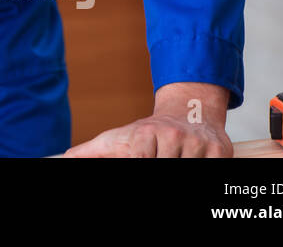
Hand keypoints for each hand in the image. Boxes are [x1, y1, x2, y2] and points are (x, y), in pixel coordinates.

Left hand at [62, 83, 232, 156]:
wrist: (187, 111)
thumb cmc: (147, 132)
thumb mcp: (116, 139)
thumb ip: (90, 152)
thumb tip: (62, 159)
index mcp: (145, 135)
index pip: (140, 162)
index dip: (141, 165)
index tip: (140, 161)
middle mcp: (172, 137)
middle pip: (165, 168)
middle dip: (162, 166)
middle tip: (161, 158)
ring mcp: (197, 144)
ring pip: (188, 171)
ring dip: (183, 168)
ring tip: (175, 158)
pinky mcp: (220, 150)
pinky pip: (212, 171)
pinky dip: (204, 169)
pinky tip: (194, 160)